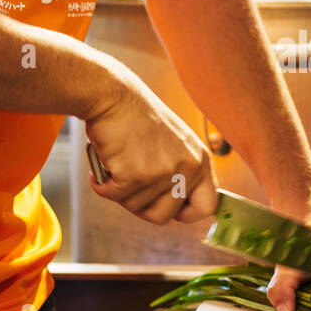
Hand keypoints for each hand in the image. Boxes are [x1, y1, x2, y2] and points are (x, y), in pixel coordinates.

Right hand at [84, 70, 217, 224]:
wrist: (113, 94)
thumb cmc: (137, 118)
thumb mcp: (175, 143)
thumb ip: (181, 172)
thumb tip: (176, 210)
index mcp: (200, 159)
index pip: (208, 206)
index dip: (186, 214)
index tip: (170, 211)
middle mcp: (187, 167)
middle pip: (164, 216)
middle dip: (142, 207)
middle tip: (129, 187)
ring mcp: (162, 171)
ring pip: (136, 208)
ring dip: (120, 191)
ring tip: (117, 164)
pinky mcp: (136, 174)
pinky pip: (113, 197)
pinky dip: (102, 185)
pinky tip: (102, 167)